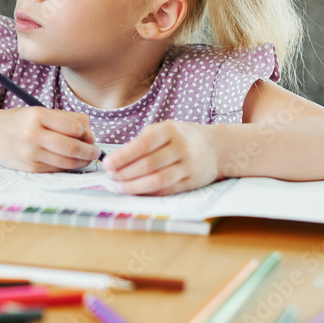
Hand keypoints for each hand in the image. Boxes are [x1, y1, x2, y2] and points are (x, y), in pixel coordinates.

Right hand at [0, 107, 99, 171]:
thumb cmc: (19, 122)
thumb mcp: (39, 112)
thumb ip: (66, 118)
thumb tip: (89, 131)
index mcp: (37, 116)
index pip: (73, 127)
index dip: (86, 133)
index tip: (89, 134)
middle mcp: (33, 135)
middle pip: (72, 148)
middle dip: (89, 151)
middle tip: (95, 151)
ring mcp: (31, 154)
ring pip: (67, 162)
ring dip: (82, 161)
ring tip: (86, 157)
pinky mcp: (30, 168)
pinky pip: (57, 169)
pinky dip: (68, 166)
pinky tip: (71, 161)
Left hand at [103, 121, 220, 194]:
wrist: (216, 147)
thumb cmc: (181, 137)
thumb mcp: (164, 129)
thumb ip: (144, 141)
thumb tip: (117, 159)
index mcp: (170, 130)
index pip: (143, 144)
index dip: (123, 156)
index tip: (107, 163)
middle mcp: (182, 147)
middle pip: (148, 164)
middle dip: (125, 173)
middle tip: (110, 176)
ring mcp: (189, 166)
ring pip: (157, 180)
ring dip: (134, 186)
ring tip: (119, 186)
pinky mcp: (192, 182)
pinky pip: (167, 190)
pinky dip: (148, 192)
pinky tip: (136, 191)